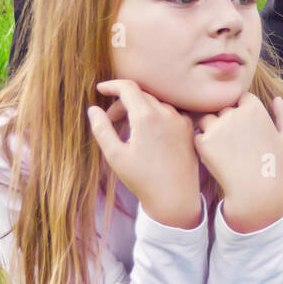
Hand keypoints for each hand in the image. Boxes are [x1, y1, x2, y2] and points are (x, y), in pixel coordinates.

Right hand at [87, 79, 201, 228]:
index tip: (100, 89)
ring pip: (155, 104)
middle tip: (110, 121)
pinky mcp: (189, 129)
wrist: (175, 198)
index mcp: (146, 116)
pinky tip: (148, 134)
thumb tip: (93, 109)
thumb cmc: (142, 179)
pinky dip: (156, 116)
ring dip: (139, 110)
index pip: (128, 87)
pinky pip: (169, 113)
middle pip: (141, 95)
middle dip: (122, 103)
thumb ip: (101, 129)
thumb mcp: (115, 155)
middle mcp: (167, 113)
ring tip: (128, 130)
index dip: (111, 85)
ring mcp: (181, 120)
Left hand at [194, 93, 282, 233]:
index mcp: (254, 108)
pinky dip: (204, 144)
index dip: (244, 111)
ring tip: (225, 150)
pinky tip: (217, 158)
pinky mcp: (203, 143)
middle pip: (224, 108)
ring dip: (213, 130)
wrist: (257, 193)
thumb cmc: (277, 167)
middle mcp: (233, 113)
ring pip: (208, 119)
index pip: (242, 97)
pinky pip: (198, 136)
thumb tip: (277, 99)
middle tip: (237, 143)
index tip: (248, 128)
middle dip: (228, 120)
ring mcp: (216, 127)